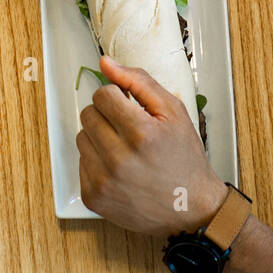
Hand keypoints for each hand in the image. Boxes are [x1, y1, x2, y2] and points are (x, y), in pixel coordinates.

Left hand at [78, 57, 225, 234]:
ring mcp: (104, 182)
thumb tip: (105, 63)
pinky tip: (119, 170)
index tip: (131, 110)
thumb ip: (137, 81)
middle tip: (129, 130)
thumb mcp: (172, 111)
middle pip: (88, 114)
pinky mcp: (93, 198)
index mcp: (140, 133)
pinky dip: (97, 162)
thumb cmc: (184, 158)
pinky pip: (81, 163)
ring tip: (125, 151)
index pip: (103, 94)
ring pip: (82, 137)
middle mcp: (119, 159)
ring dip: (100, 138)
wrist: (192, 209)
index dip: (118, 98)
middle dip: (107, 116)